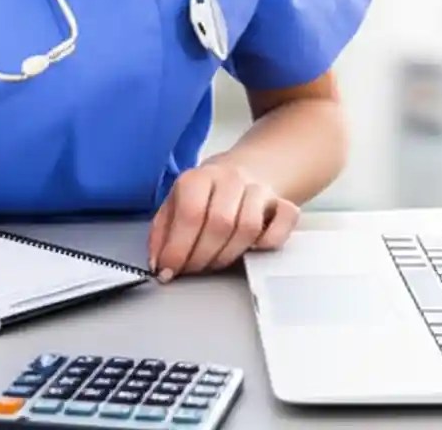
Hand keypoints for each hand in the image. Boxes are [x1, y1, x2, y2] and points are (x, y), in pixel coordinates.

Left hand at [147, 160, 299, 281]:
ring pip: (248, 227)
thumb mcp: (175, 207)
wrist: (245, 171)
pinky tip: (251, 248)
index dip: (178, 248)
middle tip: (192, 270)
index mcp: (199, 178)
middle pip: (219, 223)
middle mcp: (231, 179)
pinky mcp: (284, 203)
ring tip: (214, 262)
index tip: (169, 270)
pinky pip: (283, 224)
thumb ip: (162, 234)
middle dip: (202, 257)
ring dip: (228, 255)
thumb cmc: (205, 196)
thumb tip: (158, 264)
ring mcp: (260, 190)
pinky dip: (268, 242)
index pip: (190, 214)